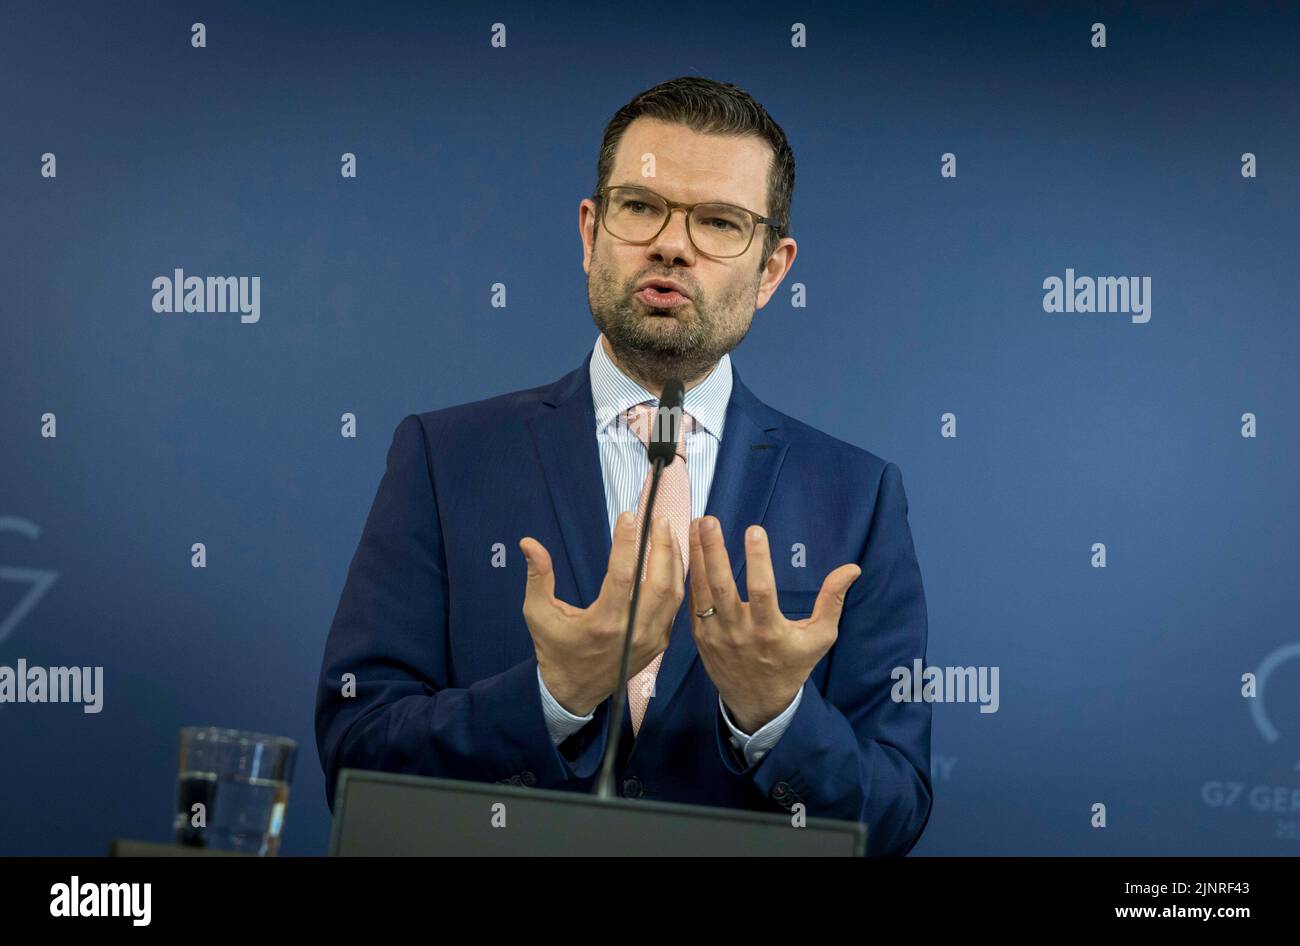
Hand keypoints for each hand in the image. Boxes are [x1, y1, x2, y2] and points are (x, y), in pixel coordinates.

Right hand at [520, 512, 684, 715]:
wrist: (574, 691)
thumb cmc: (555, 649)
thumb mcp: (538, 613)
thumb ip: (538, 576)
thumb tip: (529, 543)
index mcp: (603, 623)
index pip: (623, 575)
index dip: (627, 543)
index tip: (628, 517)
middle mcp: (632, 632)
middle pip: (659, 583)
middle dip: (662, 547)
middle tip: (657, 520)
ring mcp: (650, 639)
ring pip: (673, 594)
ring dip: (673, 560)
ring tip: (667, 533)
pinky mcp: (658, 643)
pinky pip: (674, 608)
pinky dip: (675, 581)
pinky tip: (671, 560)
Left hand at [688, 515, 861, 733]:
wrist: (758, 703)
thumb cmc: (792, 665)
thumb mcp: (819, 638)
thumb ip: (832, 601)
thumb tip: (852, 568)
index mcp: (769, 632)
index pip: (762, 591)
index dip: (758, 560)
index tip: (754, 529)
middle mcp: (738, 633)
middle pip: (722, 587)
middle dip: (714, 551)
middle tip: (709, 521)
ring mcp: (715, 635)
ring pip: (702, 590)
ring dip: (698, 555)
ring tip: (697, 524)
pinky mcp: (700, 637)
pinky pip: (693, 601)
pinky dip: (691, 574)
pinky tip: (691, 549)